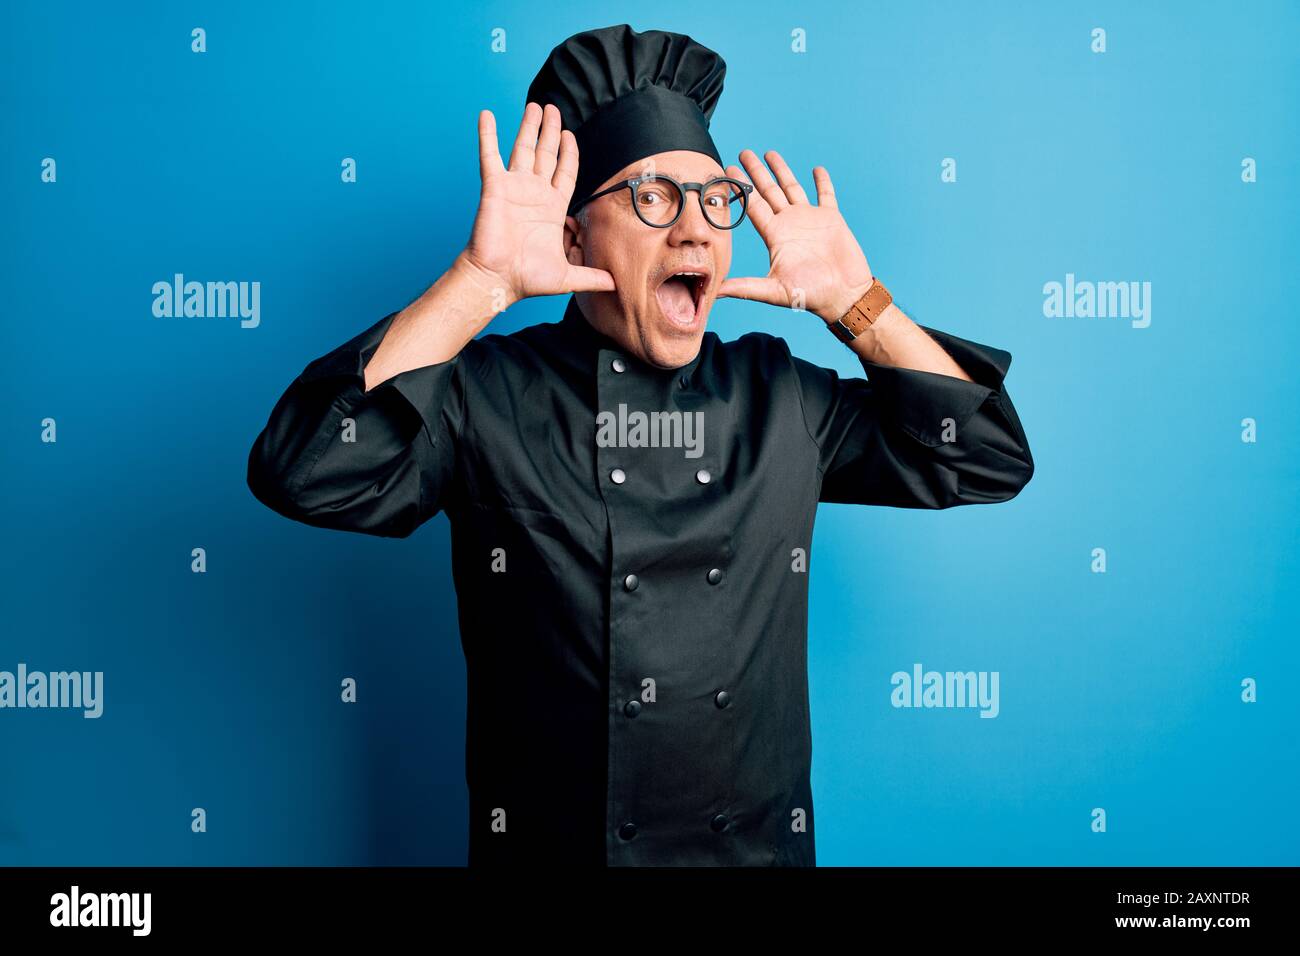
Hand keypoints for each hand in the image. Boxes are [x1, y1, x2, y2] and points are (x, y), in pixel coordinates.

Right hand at [460, 102, 614, 307]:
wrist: (498, 279)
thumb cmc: (527, 279)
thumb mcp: (567, 276)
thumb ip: (591, 276)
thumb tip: (615, 285)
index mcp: (552, 208)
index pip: (564, 173)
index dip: (569, 154)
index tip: (570, 135)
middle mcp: (534, 193)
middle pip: (546, 154)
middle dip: (551, 132)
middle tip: (553, 110)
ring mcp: (514, 187)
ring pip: (523, 149)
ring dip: (529, 127)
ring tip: (535, 106)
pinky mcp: (494, 187)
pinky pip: (490, 155)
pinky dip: (487, 134)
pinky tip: (487, 114)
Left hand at [718, 149, 874, 322]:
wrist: (842, 296)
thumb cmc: (809, 296)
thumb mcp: (773, 291)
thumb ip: (744, 288)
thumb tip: (714, 292)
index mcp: (775, 236)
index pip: (753, 206)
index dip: (741, 188)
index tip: (728, 170)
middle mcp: (789, 224)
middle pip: (768, 192)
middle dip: (756, 173)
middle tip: (743, 153)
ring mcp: (810, 219)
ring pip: (792, 188)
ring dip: (782, 171)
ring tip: (770, 154)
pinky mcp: (832, 219)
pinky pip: (826, 195)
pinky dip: (822, 182)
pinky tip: (816, 169)